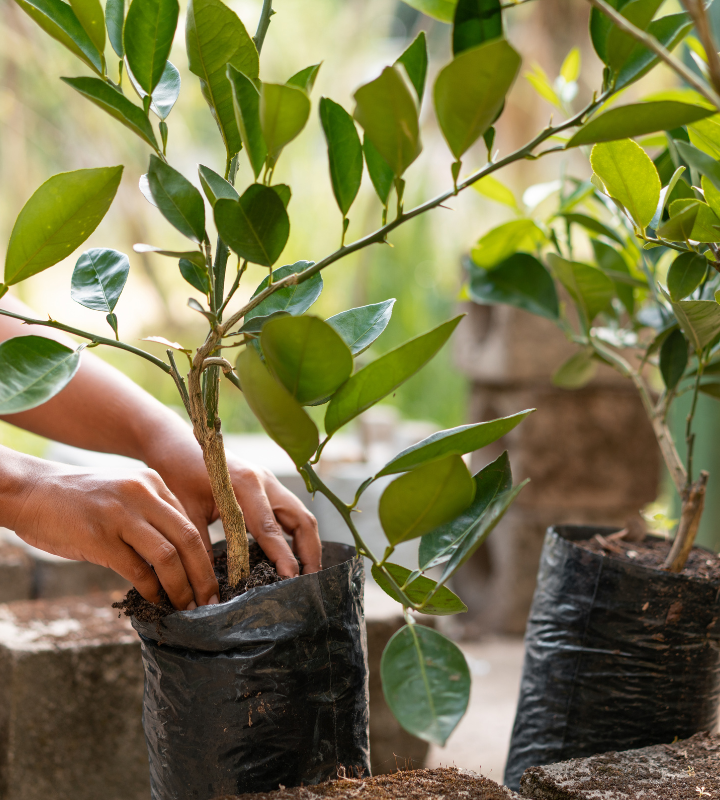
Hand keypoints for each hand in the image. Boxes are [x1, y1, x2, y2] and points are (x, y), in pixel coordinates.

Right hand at [7, 458, 218, 609]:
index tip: (210, 581)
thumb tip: (175, 557)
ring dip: (181, 587)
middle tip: (210, 601)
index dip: (204, 556)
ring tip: (185, 607)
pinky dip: (151, 590)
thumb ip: (149, 516)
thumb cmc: (76, 500)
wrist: (30, 490)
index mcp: (151, 483)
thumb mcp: (122, 494)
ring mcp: (121, 515)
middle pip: (188, 538)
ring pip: (167, 556)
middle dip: (203, 575)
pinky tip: (155, 602)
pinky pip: (137, 570)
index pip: (190, 522)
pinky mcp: (100, 537)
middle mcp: (142, 494)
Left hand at [150, 437, 321, 577]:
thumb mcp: (186, 512)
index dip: (283, 557)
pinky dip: (298, 536)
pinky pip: (293, 513)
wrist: (177, 443)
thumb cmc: (178, 474)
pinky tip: (295, 557)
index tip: (291, 580)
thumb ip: (201, 548)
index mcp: (244, 484)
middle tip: (309, 584)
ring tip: (307, 575)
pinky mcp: (269, 486)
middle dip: (309, 553)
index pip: (270, 528)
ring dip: (308, 546)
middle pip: (301, 520)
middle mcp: (265, 481)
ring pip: (302, 516)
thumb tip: (210, 590)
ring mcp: (270, 482)